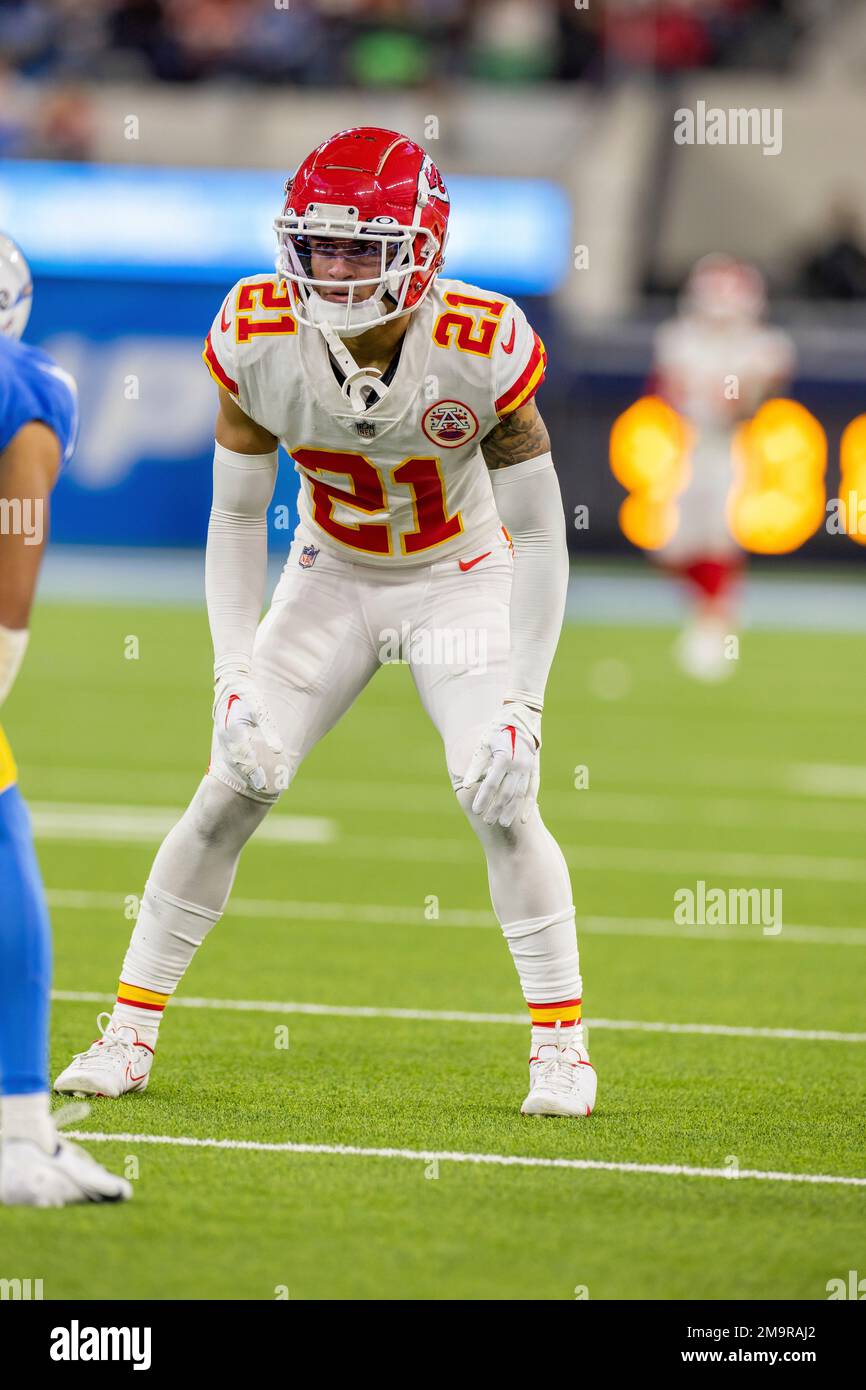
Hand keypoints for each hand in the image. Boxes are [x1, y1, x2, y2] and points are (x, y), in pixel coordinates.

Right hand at [213, 673, 284, 794]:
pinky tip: (254, 773)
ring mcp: (224, 737)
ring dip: (246, 773)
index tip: (262, 785)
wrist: (230, 682)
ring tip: (261, 785)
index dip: (253, 771)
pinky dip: (244, 766)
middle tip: (264, 788)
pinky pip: (234, 755)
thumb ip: (269, 729)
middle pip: (238, 762)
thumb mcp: (261, 708)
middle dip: (250, 776)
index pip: (244, 756)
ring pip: (234, 760)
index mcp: (233, 730)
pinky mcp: (227, 737)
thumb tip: (278, 750)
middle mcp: (226, 737)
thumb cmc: (248, 694)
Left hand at [463, 702, 540, 827]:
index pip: (491, 783)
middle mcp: (518, 765)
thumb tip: (466, 786)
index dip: (483, 798)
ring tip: (502, 823)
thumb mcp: (484, 744)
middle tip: (487, 822)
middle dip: (496, 808)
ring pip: (519, 795)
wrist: (523, 716)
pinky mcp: (535, 770)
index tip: (476, 810)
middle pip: (506, 793)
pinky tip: (523, 819)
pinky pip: (533, 791)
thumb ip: (476, 766)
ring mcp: (528, 769)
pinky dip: (528, 806)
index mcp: (504, 758)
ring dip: (511, 810)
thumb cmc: (498, 729)